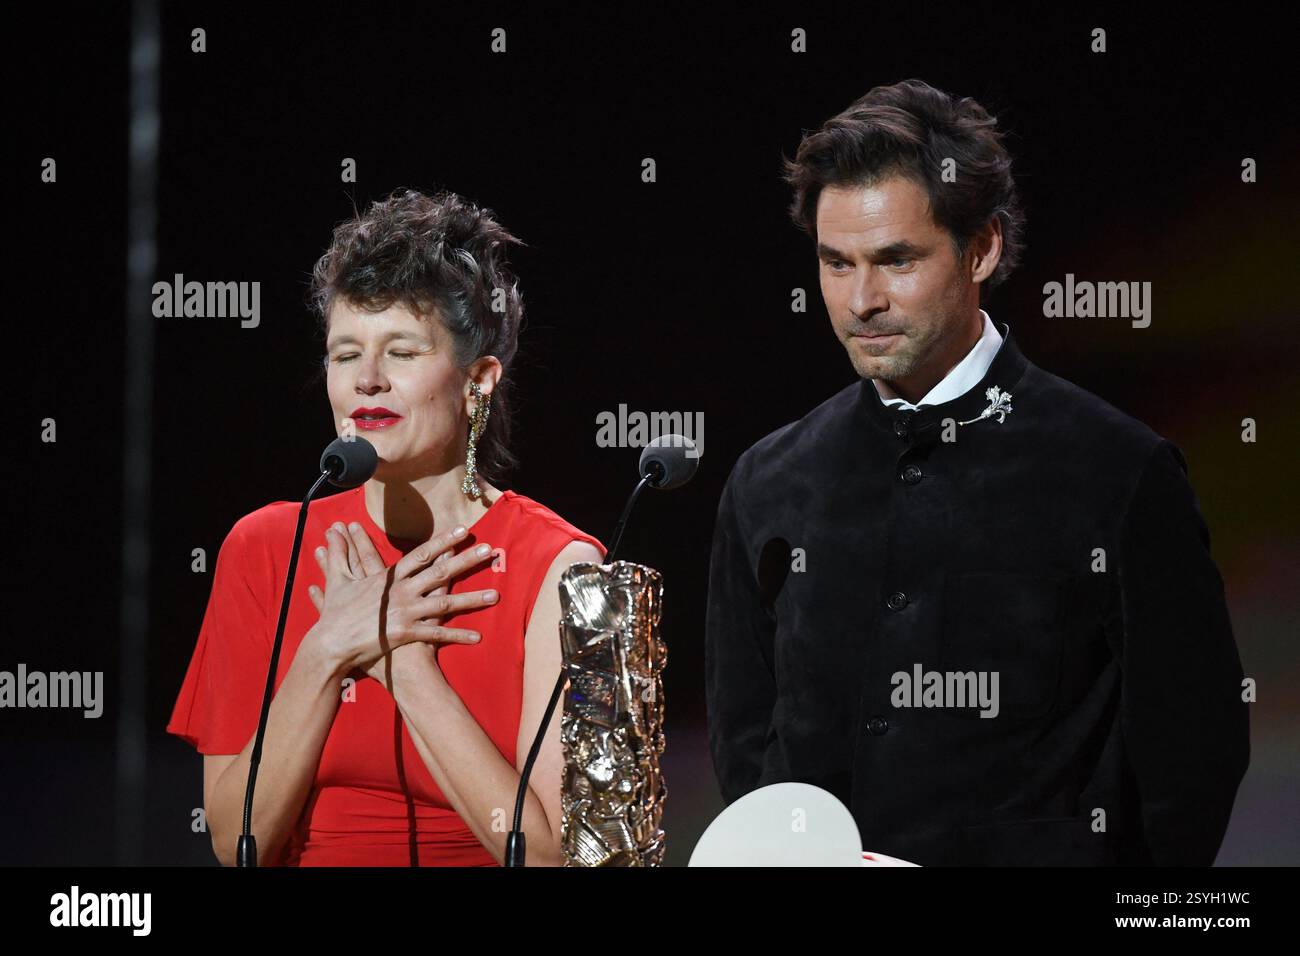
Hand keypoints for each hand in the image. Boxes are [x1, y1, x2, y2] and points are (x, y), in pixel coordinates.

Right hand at [305, 519, 498, 687]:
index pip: (421, 555)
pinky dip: (457, 636)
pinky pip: (437, 635)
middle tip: (488, 550)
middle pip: (440, 573)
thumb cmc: (334, 614)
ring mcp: (406, 613)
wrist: (330, 645)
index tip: (462, 531)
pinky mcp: (407, 634)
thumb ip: (338, 555)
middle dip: (466, 560)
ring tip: (495, 594)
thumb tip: (330, 531)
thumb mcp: (336, 580)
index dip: (442, 541)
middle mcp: (402, 592)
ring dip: (472, 599)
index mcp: (389, 578)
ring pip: (445, 604)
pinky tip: (477, 636)